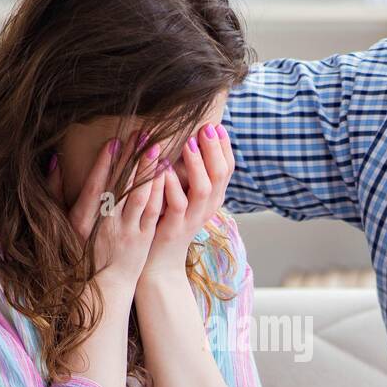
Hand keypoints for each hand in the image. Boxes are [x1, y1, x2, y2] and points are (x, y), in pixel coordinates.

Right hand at [45, 136, 166, 291]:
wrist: (102, 289)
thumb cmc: (76, 253)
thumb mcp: (58, 224)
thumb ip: (54, 191)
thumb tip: (56, 159)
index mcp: (81, 223)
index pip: (95, 188)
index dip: (105, 165)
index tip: (114, 142)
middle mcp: (105, 228)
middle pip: (121, 188)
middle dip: (132, 159)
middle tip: (142, 134)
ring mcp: (127, 234)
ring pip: (140, 199)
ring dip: (149, 172)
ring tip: (157, 148)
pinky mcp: (144, 240)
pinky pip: (154, 213)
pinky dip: (160, 192)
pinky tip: (165, 173)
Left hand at [138, 121, 232, 284]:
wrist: (159, 262)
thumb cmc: (168, 221)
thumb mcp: (186, 195)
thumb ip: (191, 172)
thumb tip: (192, 138)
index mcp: (213, 198)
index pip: (227, 168)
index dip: (224, 146)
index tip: (216, 125)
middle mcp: (207, 208)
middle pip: (220, 175)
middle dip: (214, 149)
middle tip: (205, 128)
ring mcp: (192, 219)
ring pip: (203, 189)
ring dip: (196, 164)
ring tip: (188, 143)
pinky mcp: (174, 228)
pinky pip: (177, 204)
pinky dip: (171, 184)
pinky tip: (164, 169)